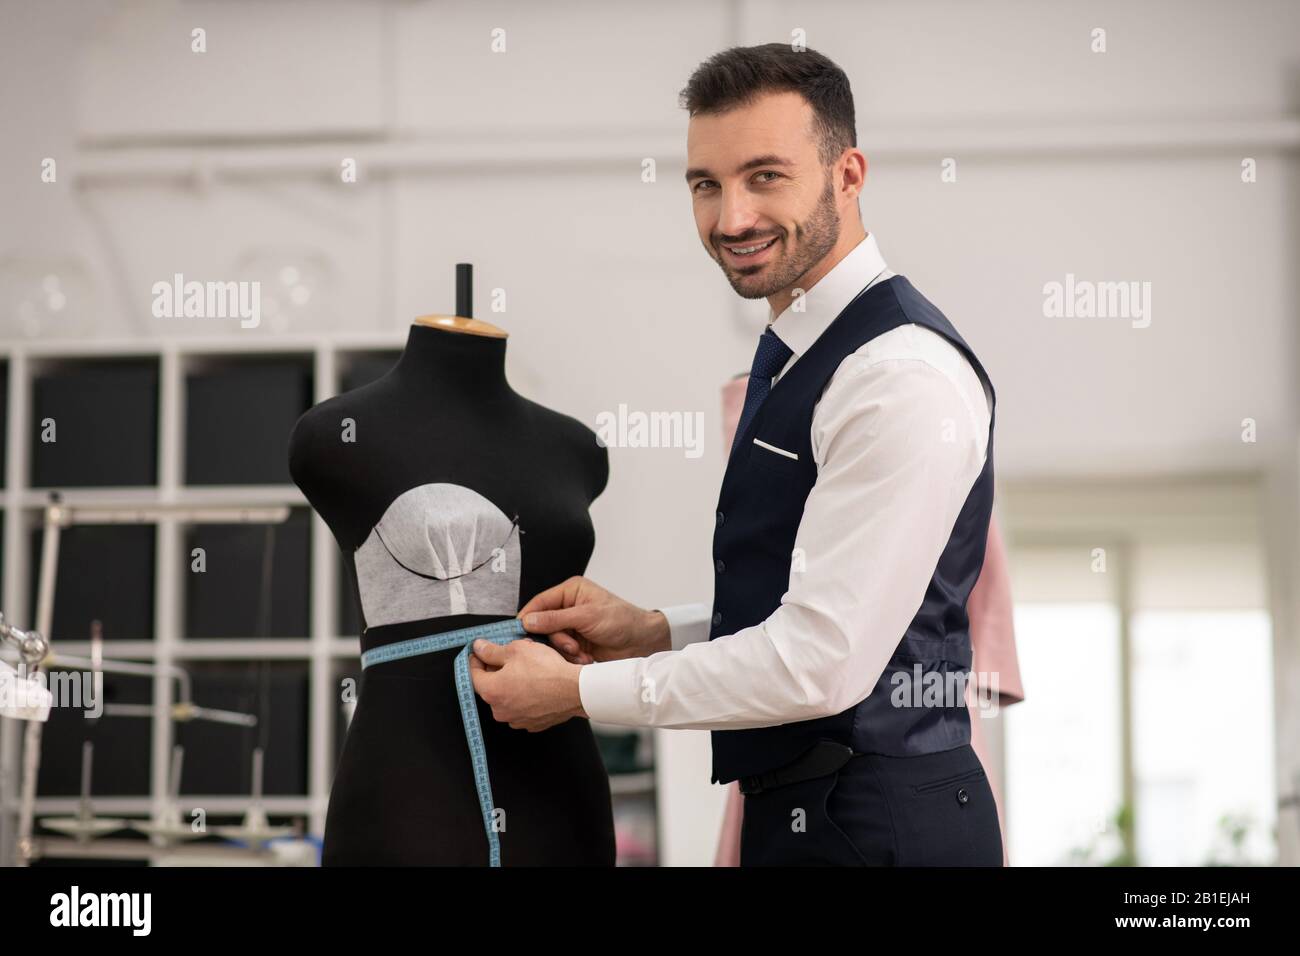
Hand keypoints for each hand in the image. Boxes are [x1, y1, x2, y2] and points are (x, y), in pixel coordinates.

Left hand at [469, 638, 584, 731]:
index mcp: (491, 691)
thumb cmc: (547, 670)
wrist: (575, 690)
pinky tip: (536, 684)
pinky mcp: (532, 724)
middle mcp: (500, 710)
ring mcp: (516, 719)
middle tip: (510, 657)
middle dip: (497, 670)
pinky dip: (525, 696)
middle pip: (490, 686)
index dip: (476, 659)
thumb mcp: (516, 650)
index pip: (472, 674)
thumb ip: (492, 650)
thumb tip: (479, 648)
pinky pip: (522, 707)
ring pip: (507, 697)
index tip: (480, 652)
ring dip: (511, 684)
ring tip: (527, 670)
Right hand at [517, 576, 669, 663]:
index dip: (528, 617)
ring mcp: (572, 627)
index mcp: (571, 592)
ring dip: (565, 650)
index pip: (540, 602)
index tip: (519, 631)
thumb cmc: (622, 621)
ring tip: (582, 654)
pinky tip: (586, 659)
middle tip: (570, 646)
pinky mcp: (576, 643)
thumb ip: (556, 619)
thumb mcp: (587, 616)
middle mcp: (569, 607)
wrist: (643, 643)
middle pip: (543, 625)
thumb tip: (528, 620)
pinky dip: (572, 658)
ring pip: (552, 641)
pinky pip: (562, 652)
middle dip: (556, 639)